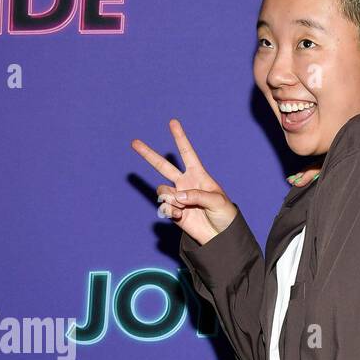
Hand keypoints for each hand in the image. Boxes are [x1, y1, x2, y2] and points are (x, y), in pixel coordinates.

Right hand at [130, 118, 237, 245]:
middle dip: (148, 155)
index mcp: (198, 176)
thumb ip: (197, 195)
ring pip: (162, 191)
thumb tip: (177, 196)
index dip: (180, 138)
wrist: (221, 237)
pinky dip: (169, 211)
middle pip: (163, 166)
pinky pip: (163, 207)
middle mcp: (185, 184)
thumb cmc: (225, 215)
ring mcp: (178, 198)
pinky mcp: (174, 212)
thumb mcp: (217, 201)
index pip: (187, 153)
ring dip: (170, 199)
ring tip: (183, 207)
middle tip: (134, 142)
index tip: (173, 122)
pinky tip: (179, 216)